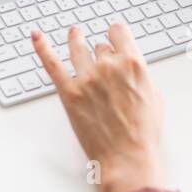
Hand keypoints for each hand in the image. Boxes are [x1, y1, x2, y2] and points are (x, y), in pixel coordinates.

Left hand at [32, 22, 164, 191]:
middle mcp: (109, 67)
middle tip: (103, 65)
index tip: (114, 36)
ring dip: (75, 38)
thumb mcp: (155, 99)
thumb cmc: (142, 134)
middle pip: (100, 46)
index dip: (116, 34)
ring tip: (74, 33)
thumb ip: (141, 77)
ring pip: (77, 47)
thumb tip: (132, 70)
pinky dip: (43, 48)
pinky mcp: (69, 92)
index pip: (119, 32)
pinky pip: (52, 64)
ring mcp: (87, 78)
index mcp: (133, 65)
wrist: (127, 159)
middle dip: (102, 54)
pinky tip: (37, 37)